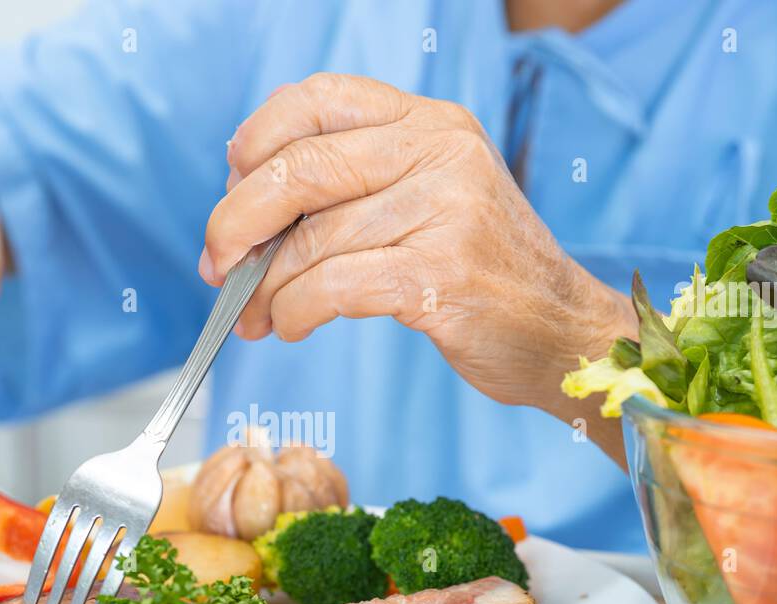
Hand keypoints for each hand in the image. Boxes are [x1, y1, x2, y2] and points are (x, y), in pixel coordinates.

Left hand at [201, 73, 635, 431]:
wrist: (561, 331)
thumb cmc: (481, 270)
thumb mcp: (430, 199)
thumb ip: (355, 186)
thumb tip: (243, 204)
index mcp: (430, 123)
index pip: (318, 100)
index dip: (257, 140)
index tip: (231, 185)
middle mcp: (440, 152)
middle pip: (301, 168)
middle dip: (236, 221)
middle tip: (214, 263)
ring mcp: (446, 212)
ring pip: (312, 240)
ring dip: (264, 288)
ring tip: (253, 316)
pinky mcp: (442, 275)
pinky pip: (334, 287)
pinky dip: (295, 311)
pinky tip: (291, 325)